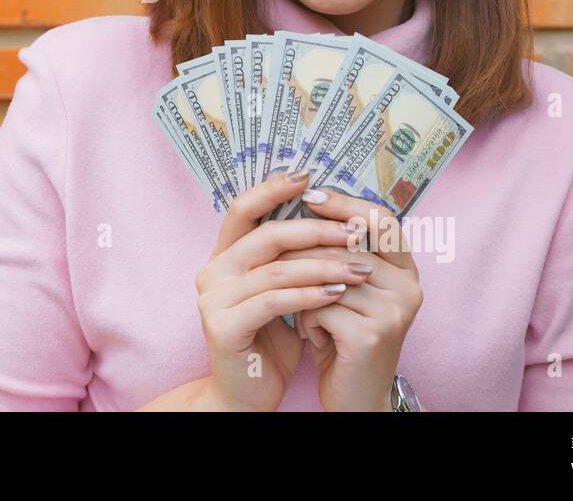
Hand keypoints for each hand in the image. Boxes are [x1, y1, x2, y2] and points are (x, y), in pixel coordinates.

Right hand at [194, 169, 372, 410]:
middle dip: (316, 230)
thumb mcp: (282, 291)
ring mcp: (212, 298)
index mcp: (223, 257)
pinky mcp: (222, 326)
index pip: (241, 209)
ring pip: (275, 269)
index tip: (309, 176)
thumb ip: (290, 258)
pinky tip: (336, 295)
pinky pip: (273, 301)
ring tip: (360, 269)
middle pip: (265, 235)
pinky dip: (308, 295)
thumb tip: (333, 218)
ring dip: (323, 266)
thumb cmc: (270, 341)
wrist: (246, 396)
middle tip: (355, 232)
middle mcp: (211, 271)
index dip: (272, 189)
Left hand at [290, 187, 422, 411]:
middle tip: (280, 267)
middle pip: (346, 244)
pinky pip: (320, 305)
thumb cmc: (343, 338)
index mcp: (406, 271)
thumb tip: (308, 199)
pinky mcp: (372, 335)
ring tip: (301, 311)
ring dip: (302, 291)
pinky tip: (311, 335)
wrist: (355, 399)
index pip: (382, 219)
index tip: (310, 195)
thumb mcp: (348, 289)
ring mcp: (394, 312)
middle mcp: (409, 288)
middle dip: (304, 251)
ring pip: (328, 273)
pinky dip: (305, 318)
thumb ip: (341, 253)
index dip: (346, 204)